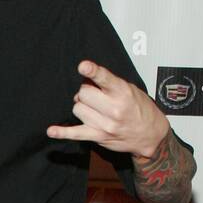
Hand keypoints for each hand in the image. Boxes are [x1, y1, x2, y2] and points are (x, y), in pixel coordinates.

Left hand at [46, 60, 169, 158]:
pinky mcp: (98, 136)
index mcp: (122, 93)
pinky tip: (52, 131)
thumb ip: (109, 83)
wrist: (150, 135)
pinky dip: (62, 132)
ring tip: (94, 109)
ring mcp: (105, 124)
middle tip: (95, 96)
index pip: (105, 79)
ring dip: (82, 107)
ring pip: (77, 109)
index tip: (83, 66)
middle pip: (83, 93)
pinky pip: (75, 133)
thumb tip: (86, 77)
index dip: (93, 71)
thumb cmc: (140, 110)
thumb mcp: (130, 90)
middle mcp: (114, 109)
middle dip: (86, 92)